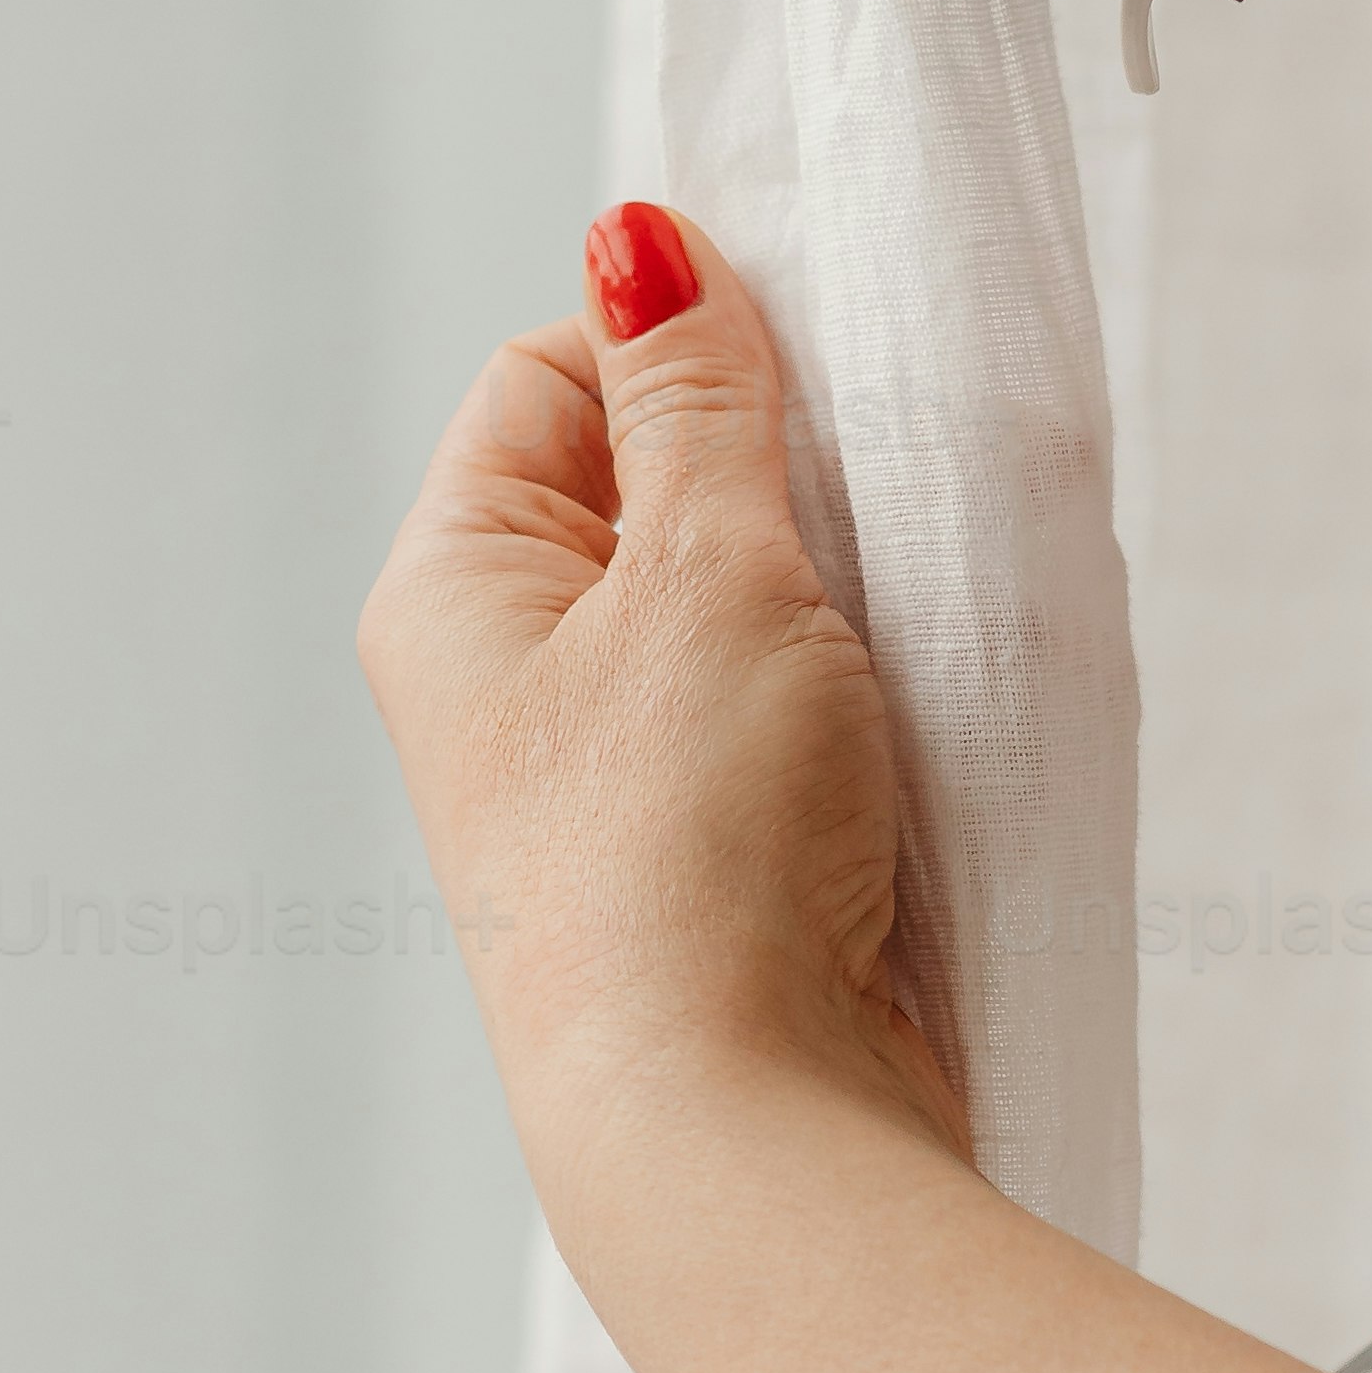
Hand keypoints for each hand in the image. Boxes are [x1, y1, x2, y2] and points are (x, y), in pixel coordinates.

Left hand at [357, 200, 966, 1175]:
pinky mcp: (710, 861)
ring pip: (740, 607)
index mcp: (453, 587)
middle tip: (862, 516)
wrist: (742, 1127)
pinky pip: (792, 719)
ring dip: (837, 596)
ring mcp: (608, 778)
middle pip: (654, 488)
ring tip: (896, 636)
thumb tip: (636, 245)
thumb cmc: (692, 848)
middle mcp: (506, 680)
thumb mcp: (705, 570)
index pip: (554, 374)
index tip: (803, 381)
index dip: (682, 351)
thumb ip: (695, 402)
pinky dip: (865, 698)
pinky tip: (917, 723)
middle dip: (781, 479)